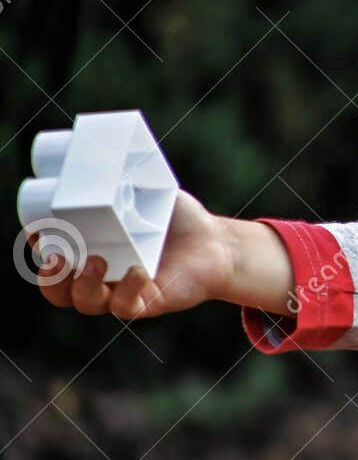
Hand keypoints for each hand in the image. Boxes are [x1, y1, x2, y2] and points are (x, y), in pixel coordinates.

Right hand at [32, 189, 232, 319]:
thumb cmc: (175, 219)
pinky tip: (138, 270)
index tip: (38, 230)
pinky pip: (127, 306)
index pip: (51, 258)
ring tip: (98, 261)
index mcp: (90, 251)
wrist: (217, 243)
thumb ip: (123, 180)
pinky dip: (128, 289)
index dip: (39, 248)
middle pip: (58, 291)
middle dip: (51, 278)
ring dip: (84, 285)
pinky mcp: (147, 303)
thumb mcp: (146, 194)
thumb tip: (105, 154)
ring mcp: (122, 292)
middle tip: (57, 257)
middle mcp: (100, 277)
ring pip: (86, 302)